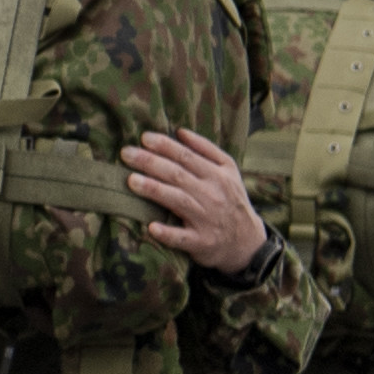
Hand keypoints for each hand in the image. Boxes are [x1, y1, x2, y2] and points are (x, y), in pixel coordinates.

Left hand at [119, 128, 270, 269]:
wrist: (247, 241)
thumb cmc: (230, 200)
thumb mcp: (229, 171)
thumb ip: (206, 150)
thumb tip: (180, 132)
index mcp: (217, 175)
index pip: (187, 157)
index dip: (165, 146)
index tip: (144, 137)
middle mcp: (212, 194)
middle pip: (178, 175)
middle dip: (151, 162)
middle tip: (126, 153)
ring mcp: (206, 219)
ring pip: (178, 201)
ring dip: (154, 190)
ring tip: (131, 181)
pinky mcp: (201, 242)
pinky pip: (182, 237)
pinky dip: (167, 233)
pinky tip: (152, 227)